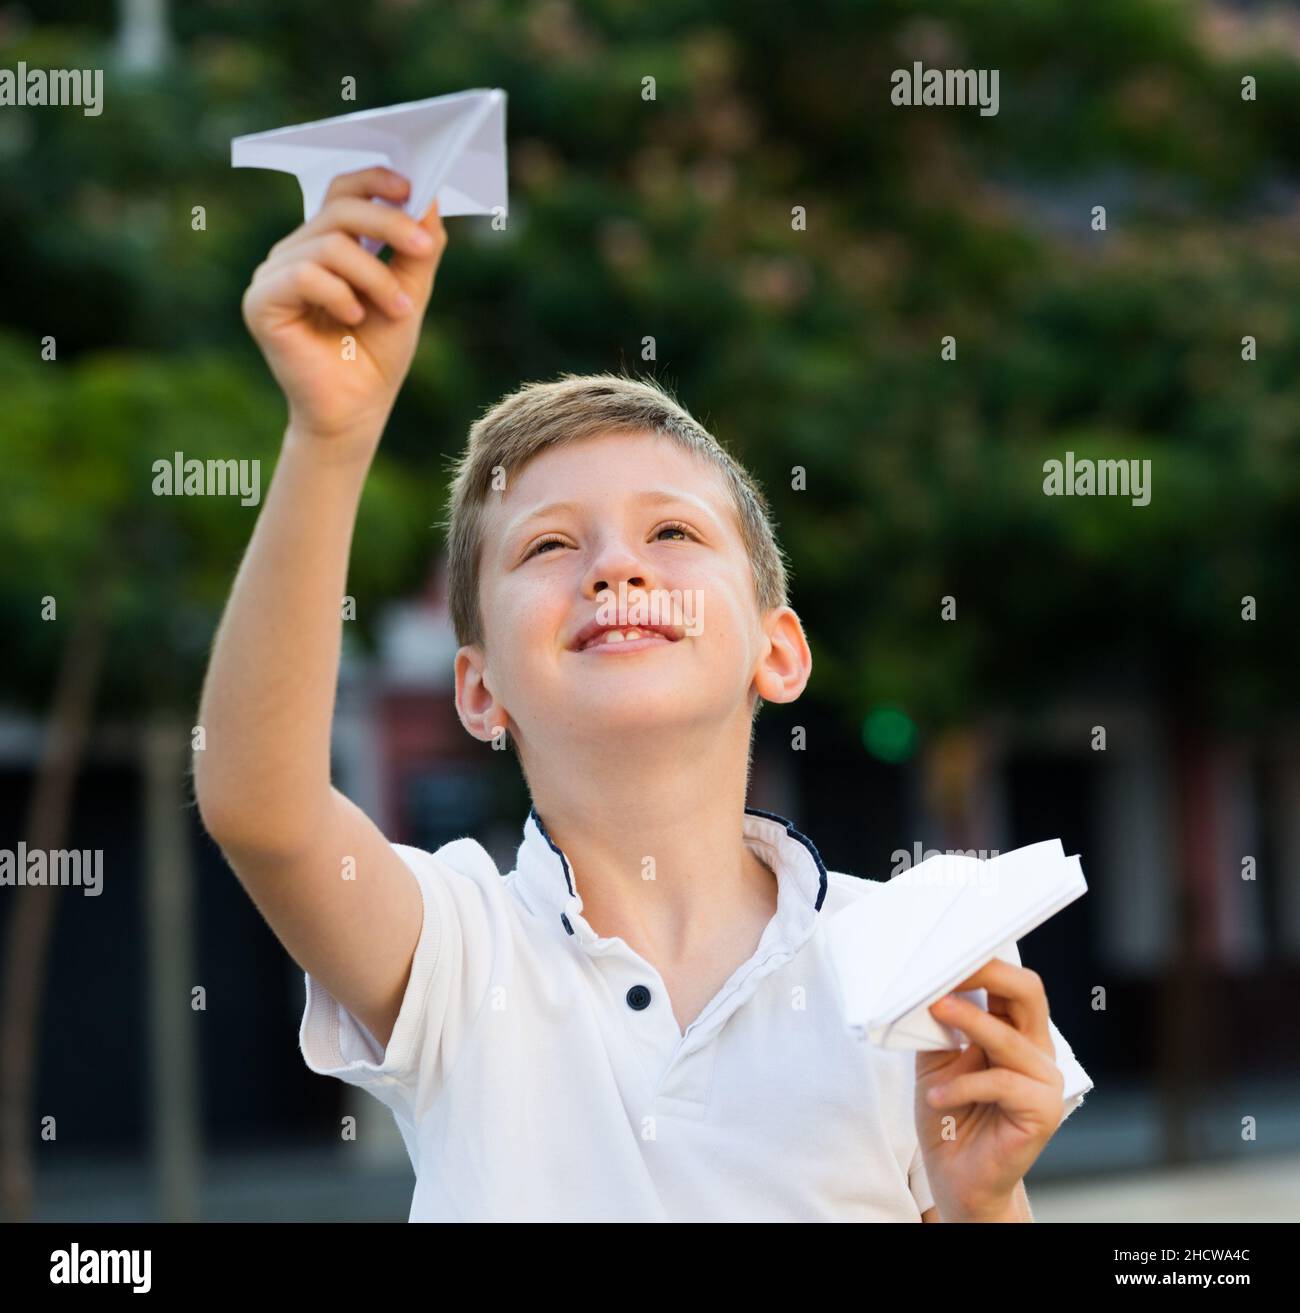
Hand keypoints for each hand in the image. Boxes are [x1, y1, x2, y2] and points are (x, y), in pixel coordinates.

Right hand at [241, 166, 447, 446]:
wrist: (356, 411)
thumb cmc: (377, 355)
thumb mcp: (409, 294)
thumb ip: (419, 248)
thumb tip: (430, 197)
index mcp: (324, 245)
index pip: (342, 192)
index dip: (374, 181)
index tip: (413, 187)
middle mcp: (294, 253)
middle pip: (340, 210)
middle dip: (389, 225)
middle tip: (422, 251)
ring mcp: (273, 276)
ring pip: (329, 244)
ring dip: (375, 276)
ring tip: (399, 309)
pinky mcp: (260, 302)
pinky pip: (304, 274)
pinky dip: (339, 293)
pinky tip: (353, 318)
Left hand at [913, 959, 1064, 1220]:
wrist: (958, 1177)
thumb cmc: (949, 1115)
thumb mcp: (937, 1059)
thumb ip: (939, 1025)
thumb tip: (926, 986)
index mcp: (1015, 1031)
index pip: (1010, 983)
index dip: (982, 962)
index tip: (946, 948)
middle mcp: (1037, 1050)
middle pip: (1028, 992)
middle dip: (988, 972)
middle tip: (948, 968)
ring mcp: (1045, 1080)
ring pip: (1009, 1036)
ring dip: (968, 1020)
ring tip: (933, 1010)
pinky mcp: (1043, 1111)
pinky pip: (1000, 1083)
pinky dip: (961, 1086)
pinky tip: (936, 1097)